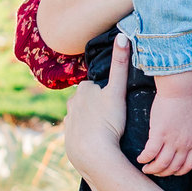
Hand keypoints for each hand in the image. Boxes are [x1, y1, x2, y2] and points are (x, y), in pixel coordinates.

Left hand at [62, 34, 129, 179]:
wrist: (95, 154)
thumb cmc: (108, 121)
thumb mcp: (118, 92)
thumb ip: (120, 64)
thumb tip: (123, 36)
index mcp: (83, 90)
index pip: (96, 86)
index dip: (106, 94)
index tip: (115, 103)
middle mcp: (72, 103)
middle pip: (87, 100)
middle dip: (97, 106)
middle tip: (113, 117)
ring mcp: (69, 121)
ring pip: (82, 116)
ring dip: (91, 120)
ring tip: (106, 130)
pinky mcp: (68, 139)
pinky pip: (78, 133)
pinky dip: (86, 134)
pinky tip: (97, 140)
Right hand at [139, 71, 191, 177]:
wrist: (179, 89)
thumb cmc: (184, 102)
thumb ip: (187, 136)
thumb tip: (177, 144)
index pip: (189, 165)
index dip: (178, 171)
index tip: (170, 171)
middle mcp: (184, 144)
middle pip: (173, 168)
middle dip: (162, 173)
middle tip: (154, 171)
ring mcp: (172, 140)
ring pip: (162, 164)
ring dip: (152, 169)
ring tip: (145, 168)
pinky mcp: (159, 133)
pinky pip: (150, 153)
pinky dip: (144, 159)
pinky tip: (140, 159)